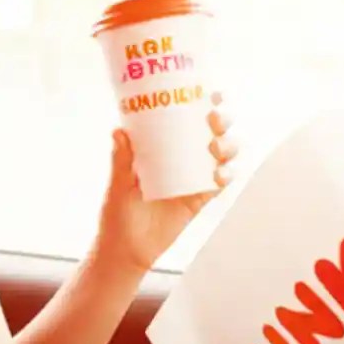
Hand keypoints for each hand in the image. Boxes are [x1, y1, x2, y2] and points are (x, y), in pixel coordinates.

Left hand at [95, 91, 236, 274]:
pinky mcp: (199, 200)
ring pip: (221, 155)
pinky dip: (225, 176)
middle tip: (215, 119)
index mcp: (160, 147)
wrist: (126, 250)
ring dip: (227, 146)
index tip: (210, 93)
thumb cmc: (117, 213)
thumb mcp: (117, 184)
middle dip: (220, 121)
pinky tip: (220, 175)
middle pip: (210, 132)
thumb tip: (118, 131)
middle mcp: (180, 158)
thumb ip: (121, 161)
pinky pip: (219, 184)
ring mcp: (192, 178)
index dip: (201, 103)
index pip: (183, 119)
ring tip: (215, 148)